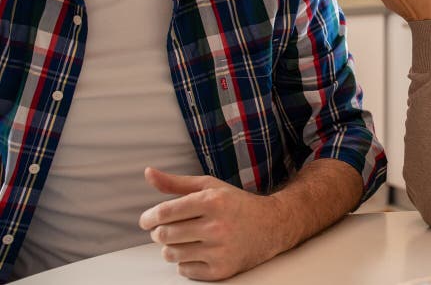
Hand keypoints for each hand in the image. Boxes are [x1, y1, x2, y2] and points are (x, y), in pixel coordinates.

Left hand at [139, 167, 285, 280]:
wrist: (271, 226)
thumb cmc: (236, 204)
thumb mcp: (209, 187)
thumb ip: (176, 182)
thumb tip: (148, 173)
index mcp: (213, 201)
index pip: (166, 212)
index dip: (149, 218)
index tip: (146, 220)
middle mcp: (216, 226)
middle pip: (165, 235)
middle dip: (160, 232)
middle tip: (166, 229)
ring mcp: (219, 250)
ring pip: (172, 254)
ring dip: (171, 248)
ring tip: (183, 239)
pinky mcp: (221, 270)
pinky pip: (185, 270)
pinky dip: (186, 262)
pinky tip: (198, 251)